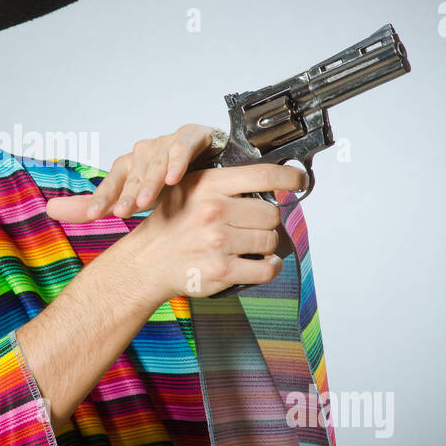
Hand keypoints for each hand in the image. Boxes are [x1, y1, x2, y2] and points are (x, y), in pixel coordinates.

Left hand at [45, 124, 216, 222]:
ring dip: (151, 182)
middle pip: (134, 176)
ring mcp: (166, 143)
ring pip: (156, 163)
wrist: (207, 162)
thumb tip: (49, 211)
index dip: (102, 198)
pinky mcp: (191, 137)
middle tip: (121, 212)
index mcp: (127, 167)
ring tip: (145, 202)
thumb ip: (93, 206)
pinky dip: (179, 162)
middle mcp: (143, 153)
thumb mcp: (130, 198)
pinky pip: (183, 148)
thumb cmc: (165, 182)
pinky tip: (176, 178)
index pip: (111, 183)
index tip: (92, 216)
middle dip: (127, 194)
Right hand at [118, 162, 309, 302]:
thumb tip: (268, 181)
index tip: (299, 181)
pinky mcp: (222, 271)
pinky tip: (260, 264)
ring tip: (248, 246)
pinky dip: (269, 268)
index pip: (262, 175)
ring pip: (270, 241)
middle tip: (251, 226)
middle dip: (266, 222)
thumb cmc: (169, 225)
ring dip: (266, 245)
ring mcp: (219, 242)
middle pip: (271, 213)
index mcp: (209, 185)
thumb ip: (224, 183)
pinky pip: (266, 269)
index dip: (289, 177)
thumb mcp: (189, 189)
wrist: (146, 262)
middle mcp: (214, 211)